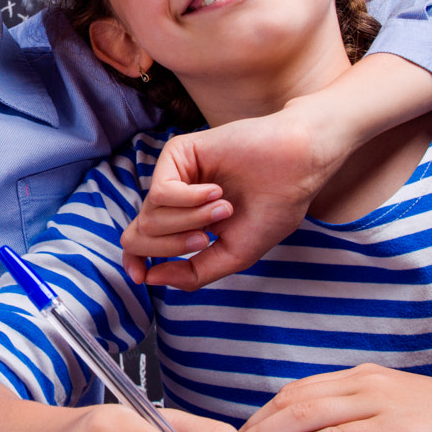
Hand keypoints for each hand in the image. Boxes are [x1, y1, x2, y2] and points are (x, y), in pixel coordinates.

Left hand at [122, 100, 353, 289]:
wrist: (296, 167)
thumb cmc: (272, 208)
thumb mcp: (233, 254)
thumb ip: (193, 272)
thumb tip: (150, 277)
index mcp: (184, 223)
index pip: (141, 244)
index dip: (134, 262)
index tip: (142, 276)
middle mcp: (173, 200)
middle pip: (140, 235)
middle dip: (172, 246)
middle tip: (206, 238)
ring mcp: (173, 175)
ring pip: (150, 216)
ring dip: (190, 221)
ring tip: (225, 208)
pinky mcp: (177, 153)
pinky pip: (161, 192)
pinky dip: (189, 200)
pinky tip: (216, 192)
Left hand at [239, 364, 431, 431]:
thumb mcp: (402, 415)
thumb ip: (363, 423)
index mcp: (366, 378)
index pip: (299, 392)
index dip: (264, 414)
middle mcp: (368, 382)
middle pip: (293, 399)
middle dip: (255, 425)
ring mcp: (384, 403)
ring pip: (308, 413)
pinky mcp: (400, 429)